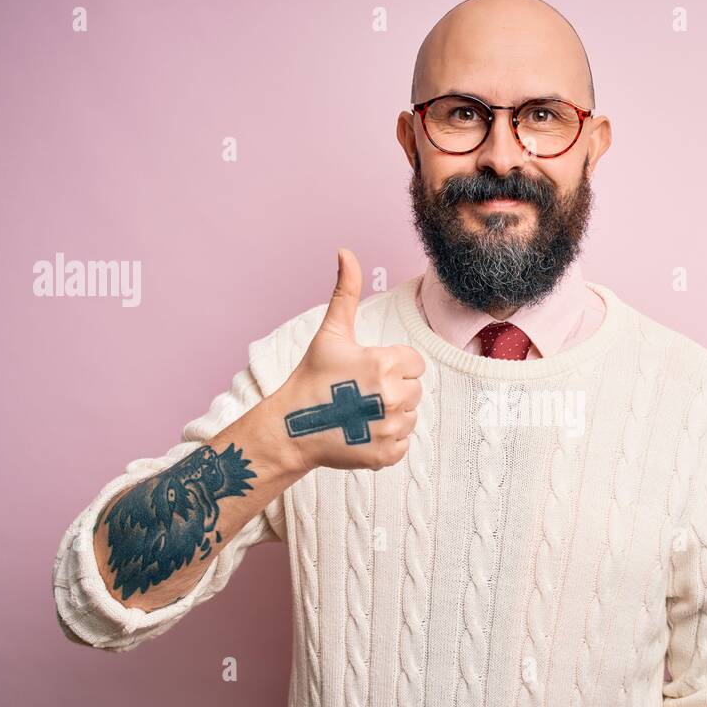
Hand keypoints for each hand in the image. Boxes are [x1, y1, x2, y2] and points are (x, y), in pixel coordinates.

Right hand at [278, 248, 424, 471]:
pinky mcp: (387, 454)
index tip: (368, 372)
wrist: (291, 428)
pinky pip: (404, 443)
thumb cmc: (312, 377)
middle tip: (360, 393)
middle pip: (415, 390)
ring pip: (411, 417)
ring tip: (360, 413)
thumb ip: (345, 292)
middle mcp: (392, 396)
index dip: (392, 365)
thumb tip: (346, 251)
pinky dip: (387, 440)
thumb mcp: (331, 333)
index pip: (414, 363)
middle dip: (393, 390)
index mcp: (385, 363)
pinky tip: (363, 432)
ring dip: (391, 415)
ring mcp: (390, 428)